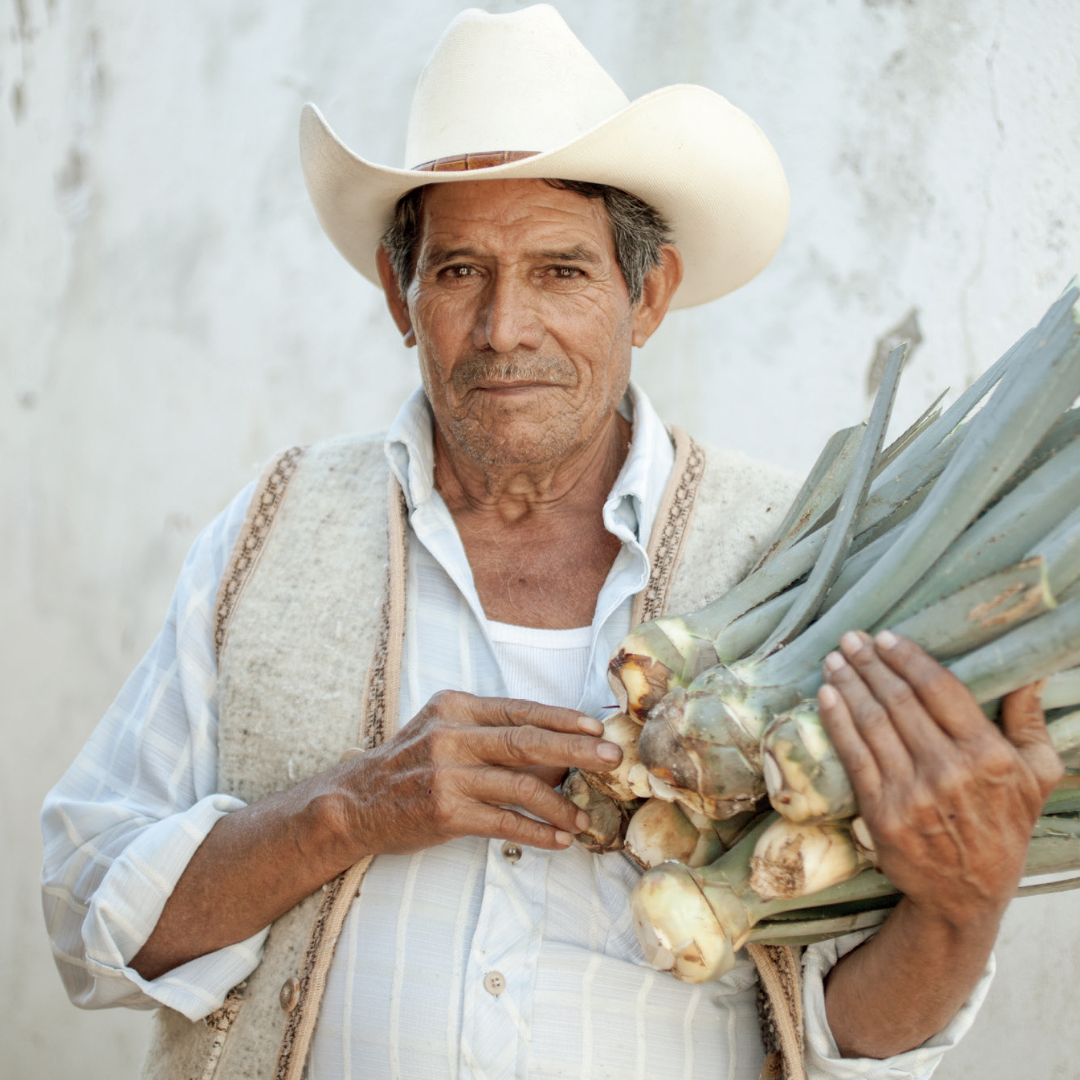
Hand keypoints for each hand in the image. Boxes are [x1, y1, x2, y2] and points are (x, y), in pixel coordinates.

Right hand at [319, 690, 622, 861]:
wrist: (356, 802)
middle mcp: (451, 735)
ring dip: (561, 804)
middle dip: (578, 750)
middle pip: (528, 741)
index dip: (564, 718)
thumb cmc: (410, 764)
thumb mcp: (444, 731)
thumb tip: (557, 746)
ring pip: (521, 786)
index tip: (597, 727)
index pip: (521, 709)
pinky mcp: (446, 813)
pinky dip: (537, 832)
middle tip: (613, 759)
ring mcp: (447, 774)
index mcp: (455, 707)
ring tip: (584, 817)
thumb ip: (491, 733)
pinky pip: (504, 823)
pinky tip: (559, 840)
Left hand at [817, 630, 1063, 926]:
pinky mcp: (881, 813)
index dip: (907, 659)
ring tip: (835, 660)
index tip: (887, 637)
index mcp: (987, 755)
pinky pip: (854, 755)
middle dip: (871, 663)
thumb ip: (1029, 720)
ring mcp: (912, 793)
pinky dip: (836, 720)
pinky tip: (826, 696)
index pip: (939, 690)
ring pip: (872, 723)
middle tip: (851, 638)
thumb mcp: (1034, 775)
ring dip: (849, 685)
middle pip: (899, 701)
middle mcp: (948, 771)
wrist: (967, 894)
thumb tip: (1029, 669)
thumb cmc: (1004, 825)